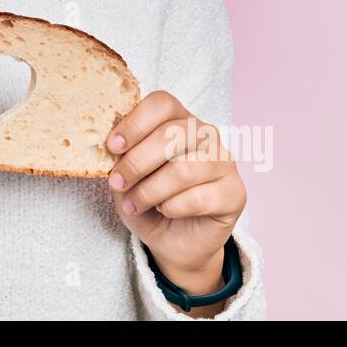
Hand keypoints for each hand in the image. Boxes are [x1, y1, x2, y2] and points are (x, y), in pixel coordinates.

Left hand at [104, 89, 245, 279]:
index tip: (112, 146)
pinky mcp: (235, 193)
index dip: (135, 122)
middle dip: (136, 162)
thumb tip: (110, 148)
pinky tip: (165, 211)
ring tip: (135, 204)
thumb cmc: (149, 201)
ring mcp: (225, 162)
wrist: (174, 242)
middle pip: (172, 134)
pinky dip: (172, 207)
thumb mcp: (126, 178)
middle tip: (117, 183)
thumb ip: (121, 159)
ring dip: (150, 190)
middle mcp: (206, 135)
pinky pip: (198, 198)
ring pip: (182, 169)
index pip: (162, 103)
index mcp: (179, 120)